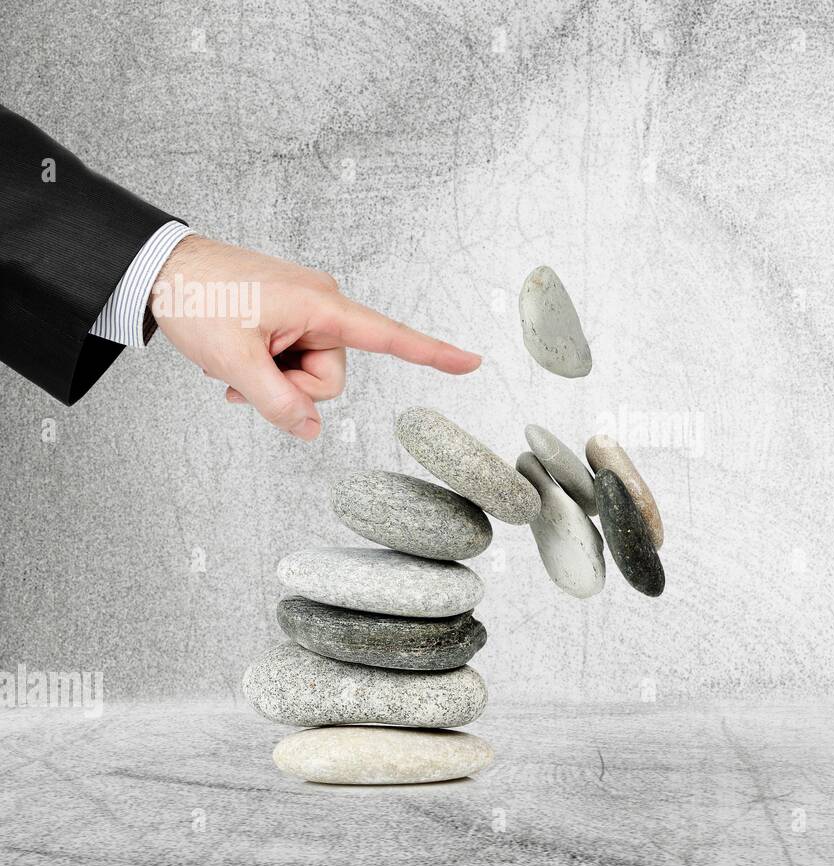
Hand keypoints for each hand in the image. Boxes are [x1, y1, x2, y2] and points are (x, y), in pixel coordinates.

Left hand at [150, 235, 480, 439]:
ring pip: (310, 371)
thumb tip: (312, 431)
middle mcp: (324, 304)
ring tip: (234, 363)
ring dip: (274, 379)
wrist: (159, 265)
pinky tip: (237, 362)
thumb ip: (279, 403)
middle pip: (333, 375)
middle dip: (293, 387)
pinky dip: (270, 368)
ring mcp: (306, 309)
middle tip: (246, 373)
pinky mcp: (290, 313)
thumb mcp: (235, 363)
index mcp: (322, 307)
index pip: (391, 336)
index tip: (472, 362)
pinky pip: (295, 356)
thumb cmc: (198, 300)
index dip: (434, 354)